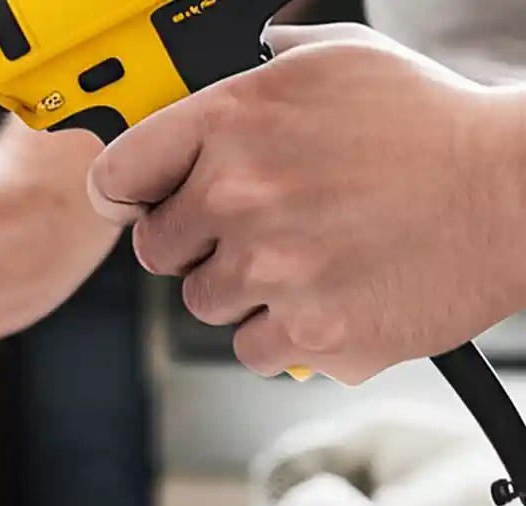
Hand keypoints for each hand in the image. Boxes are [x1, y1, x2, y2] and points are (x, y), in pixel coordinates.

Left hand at [88, 23, 525, 384]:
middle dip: (196, 244)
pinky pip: (251, 348)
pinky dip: (281, 333)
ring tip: (305, 257)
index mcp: (233, 121)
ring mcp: (274, 269)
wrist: (515, 194)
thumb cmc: (430, 125)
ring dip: (241, 290)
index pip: (116, 175)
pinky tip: (325, 295)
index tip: (141, 204)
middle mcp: (241, 195)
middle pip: (157, 250)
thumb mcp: (336, 60)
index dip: (126, 195)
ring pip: (204, 304)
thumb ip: (256, 71)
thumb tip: (211, 73)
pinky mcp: (312, 332)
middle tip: (253, 229)